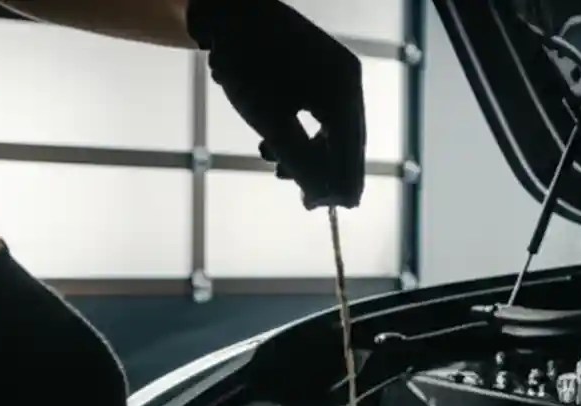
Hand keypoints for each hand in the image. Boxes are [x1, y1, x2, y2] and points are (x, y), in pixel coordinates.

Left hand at [189, 0, 365, 208]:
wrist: (229, 13)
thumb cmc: (247, 64)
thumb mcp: (271, 122)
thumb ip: (299, 162)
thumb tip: (320, 198)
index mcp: (344, 92)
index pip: (351, 152)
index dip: (339, 186)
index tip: (322, 210)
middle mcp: (349, 81)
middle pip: (346, 143)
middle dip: (323, 172)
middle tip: (303, 200)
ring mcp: (337, 73)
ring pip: (333, 130)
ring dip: (310, 155)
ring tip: (277, 167)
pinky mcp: (321, 70)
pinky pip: (323, 113)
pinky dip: (304, 134)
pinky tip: (275, 143)